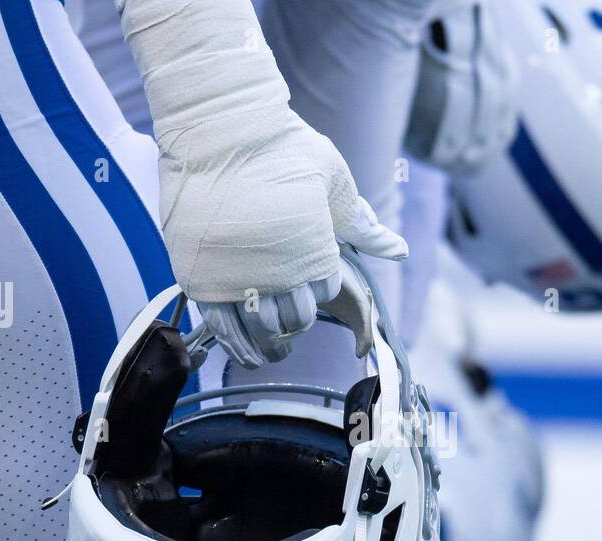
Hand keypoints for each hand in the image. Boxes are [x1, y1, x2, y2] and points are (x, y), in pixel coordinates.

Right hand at [166, 108, 407, 367]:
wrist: (219, 126)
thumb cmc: (280, 145)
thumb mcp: (333, 180)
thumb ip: (362, 223)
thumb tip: (399, 251)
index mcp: (315, 249)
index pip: (325, 291)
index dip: (317, 288)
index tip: (306, 284)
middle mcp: (279, 270)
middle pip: (296, 318)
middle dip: (296, 322)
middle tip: (290, 326)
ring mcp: (238, 276)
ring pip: (261, 330)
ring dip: (270, 344)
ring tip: (271, 351)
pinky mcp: (201, 278)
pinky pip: (223, 328)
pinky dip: (236, 345)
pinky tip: (245, 354)